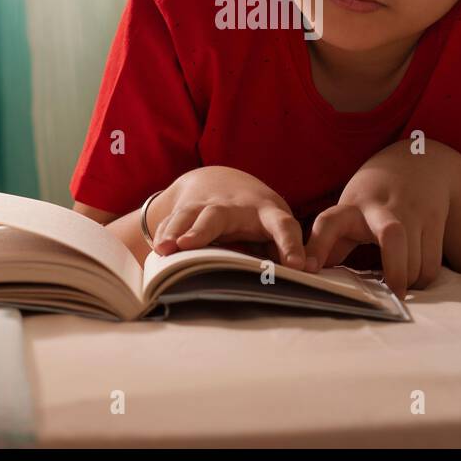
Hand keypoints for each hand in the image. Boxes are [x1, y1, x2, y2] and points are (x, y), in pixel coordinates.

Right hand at [149, 166, 313, 271]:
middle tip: (189, 246)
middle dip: (203, 231)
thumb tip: (304, 278)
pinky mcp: (185, 210)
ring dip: (175, 232)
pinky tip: (157, 250)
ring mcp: (206, 205)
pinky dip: (163, 234)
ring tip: (164, 250)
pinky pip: (171, 221)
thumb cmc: (258, 217)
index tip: (297, 267)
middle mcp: (234, 206)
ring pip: (188, 215)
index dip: (290, 245)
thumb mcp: (275, 227)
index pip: (283, 226)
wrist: (219, 182)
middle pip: (217, 215)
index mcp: (267, 212)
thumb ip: (286, 250)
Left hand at [304, 139, 460, 296]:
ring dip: (408, 282)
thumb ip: (332, 242)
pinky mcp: (434, 220)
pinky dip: (422, 280)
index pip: (329, 223)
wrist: (418, 163)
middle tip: (390, 297)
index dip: (317, 246)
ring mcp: (413, 212)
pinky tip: (412, 279)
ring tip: (397, 289)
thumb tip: (311, 273)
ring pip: (416, 259)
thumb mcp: (348, 211)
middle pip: (392, 236)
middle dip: (395, 271)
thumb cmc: (373, 196)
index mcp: (352, 207)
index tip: (308, 270)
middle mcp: (383, 208)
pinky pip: (431, 263)